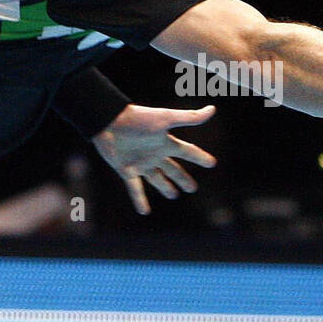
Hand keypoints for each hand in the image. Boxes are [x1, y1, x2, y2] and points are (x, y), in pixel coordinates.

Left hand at [91, 104, 217, 213]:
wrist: (109, 121)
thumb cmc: (139, 118)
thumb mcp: (166, 118)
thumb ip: (189, 117)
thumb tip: (212, 109)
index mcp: (165, 142)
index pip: (187, 152)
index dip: (199, 157)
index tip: (212, 163)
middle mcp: (154, 154)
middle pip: (173, 169)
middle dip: (182, 178)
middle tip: (192, 189)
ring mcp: (141, 163)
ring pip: (156, 179)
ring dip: (165, 187)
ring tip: (173, 196)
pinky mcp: (127, 170)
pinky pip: (135, 188)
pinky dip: (140, 200)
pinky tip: (144, 212)